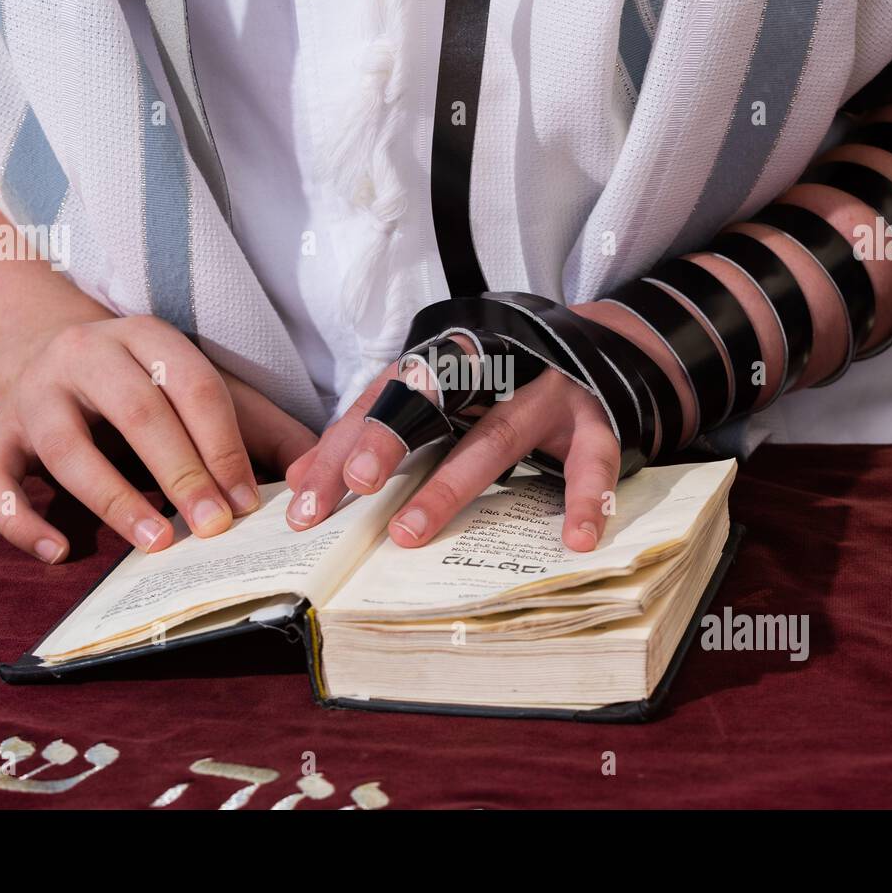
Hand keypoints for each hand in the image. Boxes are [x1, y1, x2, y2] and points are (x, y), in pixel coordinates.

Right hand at [0, 315, 317, 562]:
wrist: (57, 360)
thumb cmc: (150, 390)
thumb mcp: (208, 394)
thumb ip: (264, 431)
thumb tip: (316, 481)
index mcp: (146, 337)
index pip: (192, 385)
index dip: (223, 445)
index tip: (245, 505)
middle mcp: (85, 354)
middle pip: (134, 411)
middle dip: (178, 473)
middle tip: (211, 528)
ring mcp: (33, 392)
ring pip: (65, 447)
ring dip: (113, 500)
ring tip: (154, 545)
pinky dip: (18, 520)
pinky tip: (58, 553)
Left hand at [284, 300, 689, 551]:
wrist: (591, 354)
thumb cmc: (497, 392)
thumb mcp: (435, 405)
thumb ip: (371, 434)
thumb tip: (299, 476)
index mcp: (442, 370)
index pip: (380, 402)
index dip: (343, 447)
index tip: (308, 500)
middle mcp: (490, 373)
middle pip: (430, 402)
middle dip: (387, 437)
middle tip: (355, 483)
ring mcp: (543, 394)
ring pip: (496, 436)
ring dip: (451, 485)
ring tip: (411, 532)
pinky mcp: (592, 420)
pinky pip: (590, 461)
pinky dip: (586, 500)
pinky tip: (576, 538)